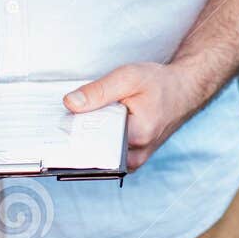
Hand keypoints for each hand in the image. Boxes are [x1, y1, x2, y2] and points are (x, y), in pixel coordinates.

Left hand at [63, 62, 204, 170]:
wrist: (184, 90)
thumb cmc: (159, 83)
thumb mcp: (128, 77)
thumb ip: (99, 91)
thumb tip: (70, 104)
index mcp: (136, 136)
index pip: (93, 142)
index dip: (72, 133)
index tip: (54, 127)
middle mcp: (135, 156)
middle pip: (93, 151)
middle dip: (75, 136)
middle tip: (57, 123)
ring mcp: (133, 161)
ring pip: (97, 155)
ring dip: (83, 139)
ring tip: (73, 123)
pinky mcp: (130, 159)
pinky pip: (105, 154)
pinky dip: (93, 141)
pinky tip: (85, 127)